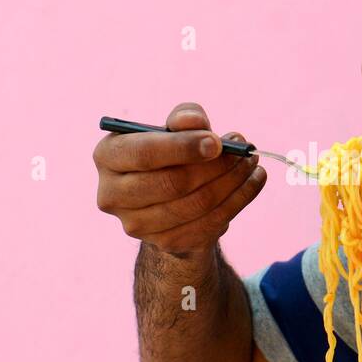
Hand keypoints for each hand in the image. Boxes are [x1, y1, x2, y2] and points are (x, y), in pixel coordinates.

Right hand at [94, 102, 266, 256]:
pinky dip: (238, 201)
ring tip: (251, 164)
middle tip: (244, 153)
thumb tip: (196, 122)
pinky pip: (209, 224)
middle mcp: (112, 194)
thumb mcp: (174, 128)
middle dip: (215, 167)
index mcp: (108, 156)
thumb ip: (184, 117)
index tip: (217, 142)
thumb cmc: (169, 153)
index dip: (183, 147)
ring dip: (232, 183)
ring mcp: (136, 225)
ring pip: (195, 205)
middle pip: (172, 183)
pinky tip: (253, 182)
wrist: (168, 198)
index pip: (144, 153)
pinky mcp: (164, 243)